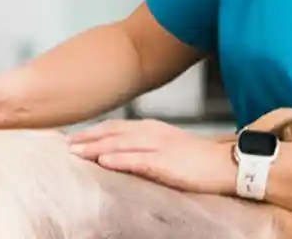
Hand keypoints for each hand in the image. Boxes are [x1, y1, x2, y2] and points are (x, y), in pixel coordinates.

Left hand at [66, 119, 235, 195]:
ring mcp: (159, 147)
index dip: (92, 131)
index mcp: (151, 128)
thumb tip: (119, 153)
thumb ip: (144, 146)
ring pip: (120, 144)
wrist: (226, 164)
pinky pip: (138, 160)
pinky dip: (119, 159)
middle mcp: (152, 133)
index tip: (73, 137)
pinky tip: (103, 161)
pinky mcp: (166, 163)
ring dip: (95, 148)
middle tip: (65, 144)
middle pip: (112, 132)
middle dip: (87, 138)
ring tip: (74, 152)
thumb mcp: (167, 146)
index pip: (115, 126)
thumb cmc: (197, 159)